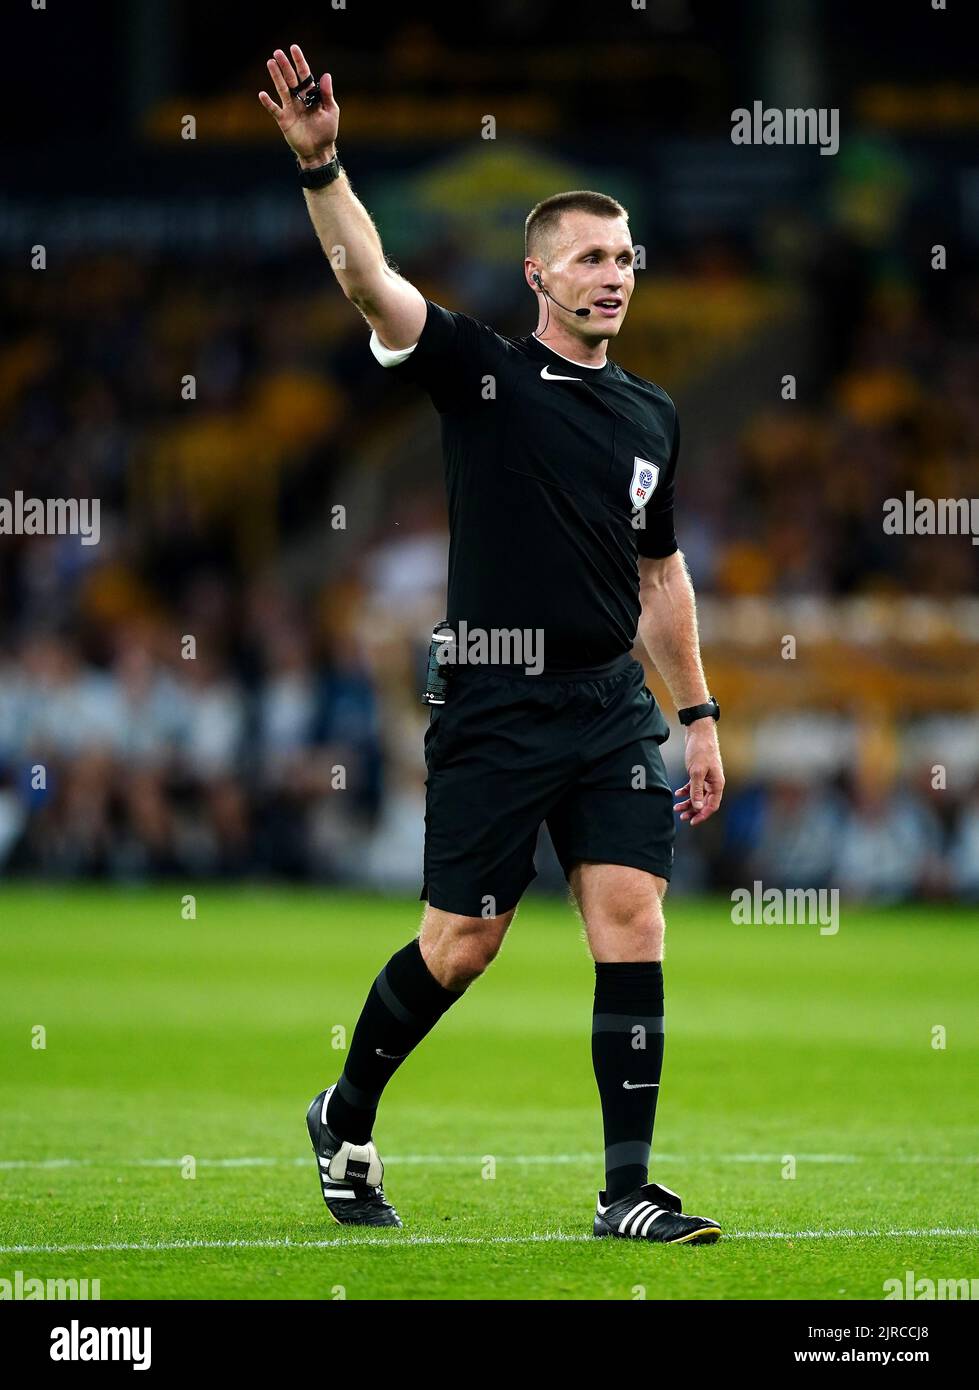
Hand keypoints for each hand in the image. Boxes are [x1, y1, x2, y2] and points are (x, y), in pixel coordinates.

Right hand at [259, 45, 338, 165]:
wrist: (319, 151)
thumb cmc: (327, 132)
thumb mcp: (331, 112)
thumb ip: (327, 94)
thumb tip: (326, 75)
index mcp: (311, 95)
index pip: (304, 74)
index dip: (299, 61)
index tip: (293, 48)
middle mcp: (299, 99)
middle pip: (291, 79)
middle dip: (285, 65)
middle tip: (277, 52)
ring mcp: (290, 108)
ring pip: (282, 89)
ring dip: (276, 76)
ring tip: (270, 62)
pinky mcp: (284, 120)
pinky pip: (274, 109)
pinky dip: (268, 103)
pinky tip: (262, 94)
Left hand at [674, 723, 723, 826]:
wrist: (699, 733)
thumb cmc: (701, 750)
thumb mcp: (696, 772)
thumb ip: (696, 790)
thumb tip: (698, 808)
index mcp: (717, 784)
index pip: (712, 805)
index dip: (702, 815)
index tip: (692, 821)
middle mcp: (714, 783)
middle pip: (704, 802)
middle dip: (693, 810)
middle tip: (681, 817)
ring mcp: (707, 778)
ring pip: (698, 795)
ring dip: (688, 802)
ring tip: (676, 808)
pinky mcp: (699, 773)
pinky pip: (694, 787)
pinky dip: (686, 791)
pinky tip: (677, 794)